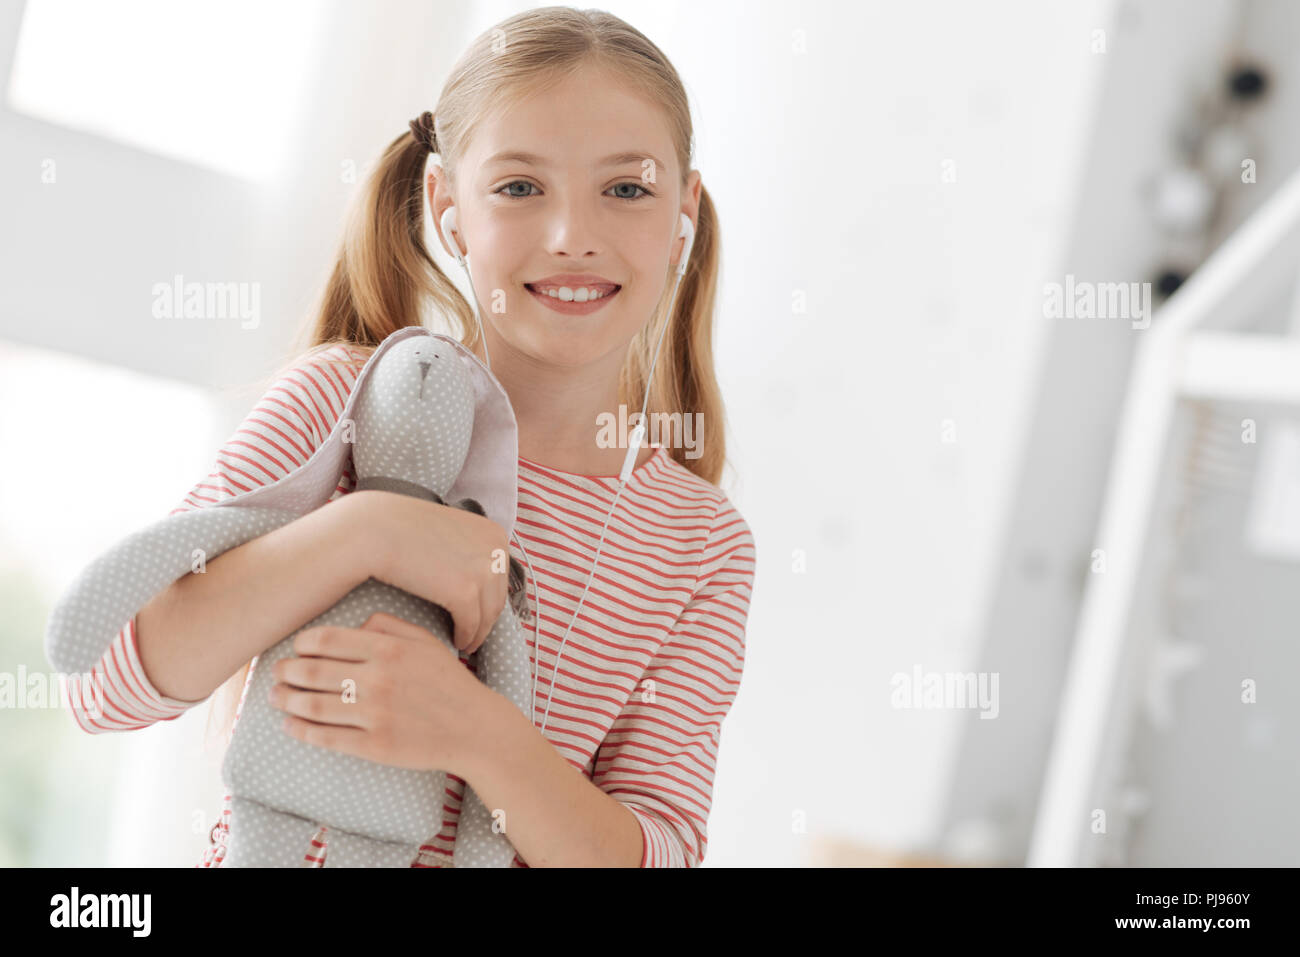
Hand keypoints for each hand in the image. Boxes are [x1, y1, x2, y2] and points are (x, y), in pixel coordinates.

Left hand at [269, 611, 497, 775]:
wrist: (475, 728)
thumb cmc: (447, 682)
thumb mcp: (425, 641)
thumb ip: (388, 624)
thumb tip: (353, 623)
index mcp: (388, 649)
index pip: (326, 640)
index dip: (302, 644)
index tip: (296, 648)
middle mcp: (378, 679)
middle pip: (311, 672)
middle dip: (285, 671)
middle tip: (277, 673)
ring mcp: (375, 714)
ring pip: (312, 706)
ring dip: (285, 701)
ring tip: (276, 698)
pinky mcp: (375, 746)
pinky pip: (326, 737)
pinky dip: (300, 730)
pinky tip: (290, 725)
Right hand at [344, 488, 511, 653]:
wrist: (372, 530)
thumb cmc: (402, 530)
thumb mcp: (448, 530)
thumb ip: (467, 547)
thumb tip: (477, 569)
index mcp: (494, 533)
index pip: (500, 576)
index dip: (488, 598)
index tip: (479, 615)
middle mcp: (496, 549)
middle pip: (497, 596)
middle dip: (486, 618)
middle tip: (474, 637)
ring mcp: (482, 569)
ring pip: (487, 614)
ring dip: (477, 633)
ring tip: (465, 644)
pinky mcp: (464, 591)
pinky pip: (471, 625)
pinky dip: (465, 637)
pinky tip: (456, 642)